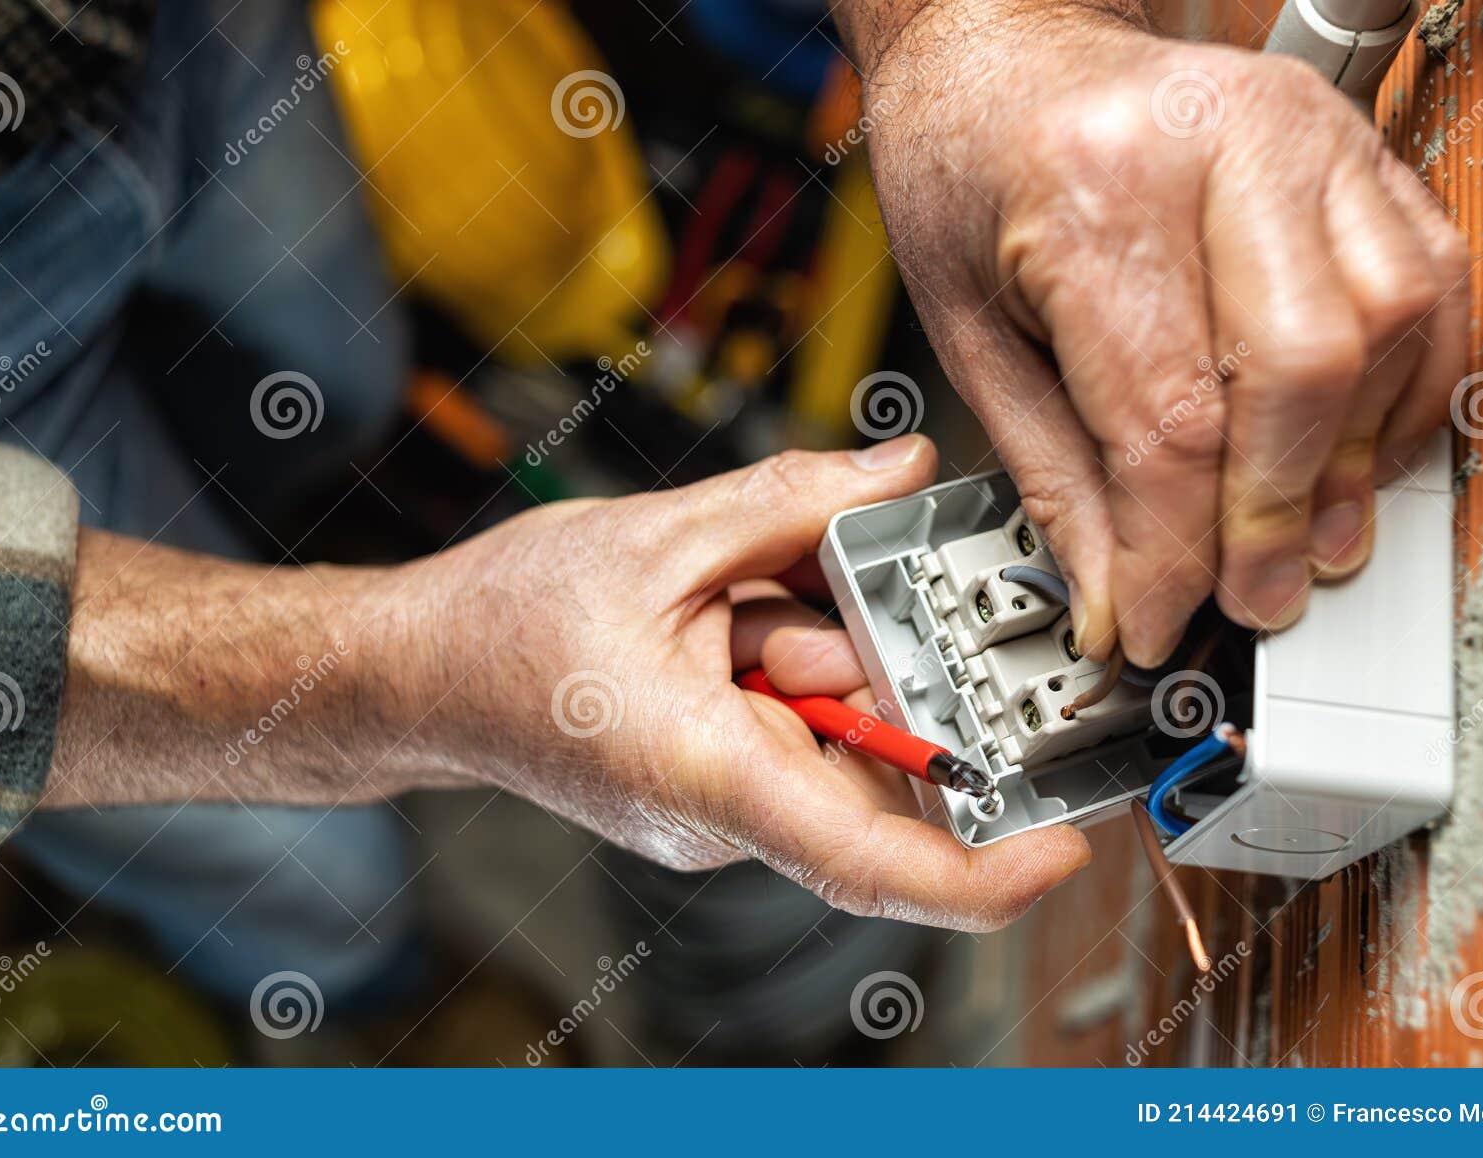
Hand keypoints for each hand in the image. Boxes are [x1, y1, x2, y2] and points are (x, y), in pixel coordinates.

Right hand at [397, 436, 1088, 930]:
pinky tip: (722, 616)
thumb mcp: (655, 537)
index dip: (982, 873)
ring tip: (719, 600)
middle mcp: (726, 815)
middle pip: (872, 755)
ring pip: (841, 728)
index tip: (1064, 848)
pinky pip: (804, 720)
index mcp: (706, 770)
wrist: (419, 673)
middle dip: (865, 656)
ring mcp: (726, 809)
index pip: (867, 856)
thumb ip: (792, 502)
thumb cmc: (504, 625)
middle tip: (785, 588)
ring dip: (814, 644)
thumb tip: (901, 471)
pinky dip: (791, 654)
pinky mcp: (726, 783)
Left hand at [849, 1, 1468, 664]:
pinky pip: (1427, 277)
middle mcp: (1216, 144)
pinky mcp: (1352, 143)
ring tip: (1307, 541)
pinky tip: (1355, 449)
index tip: (1155, 621)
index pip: (1168, 419)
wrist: (999, 51)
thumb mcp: (968, 331)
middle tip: (1253, 597)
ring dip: (1356, 459)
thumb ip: (1052, 474)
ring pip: (1389, 323)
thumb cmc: (966, 170)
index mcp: (1093, 194)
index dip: (1174, 553)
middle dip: (1278, 516)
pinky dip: (1407, 384)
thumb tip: (1111, 596)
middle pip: (1302, 368)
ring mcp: (1303, 131)